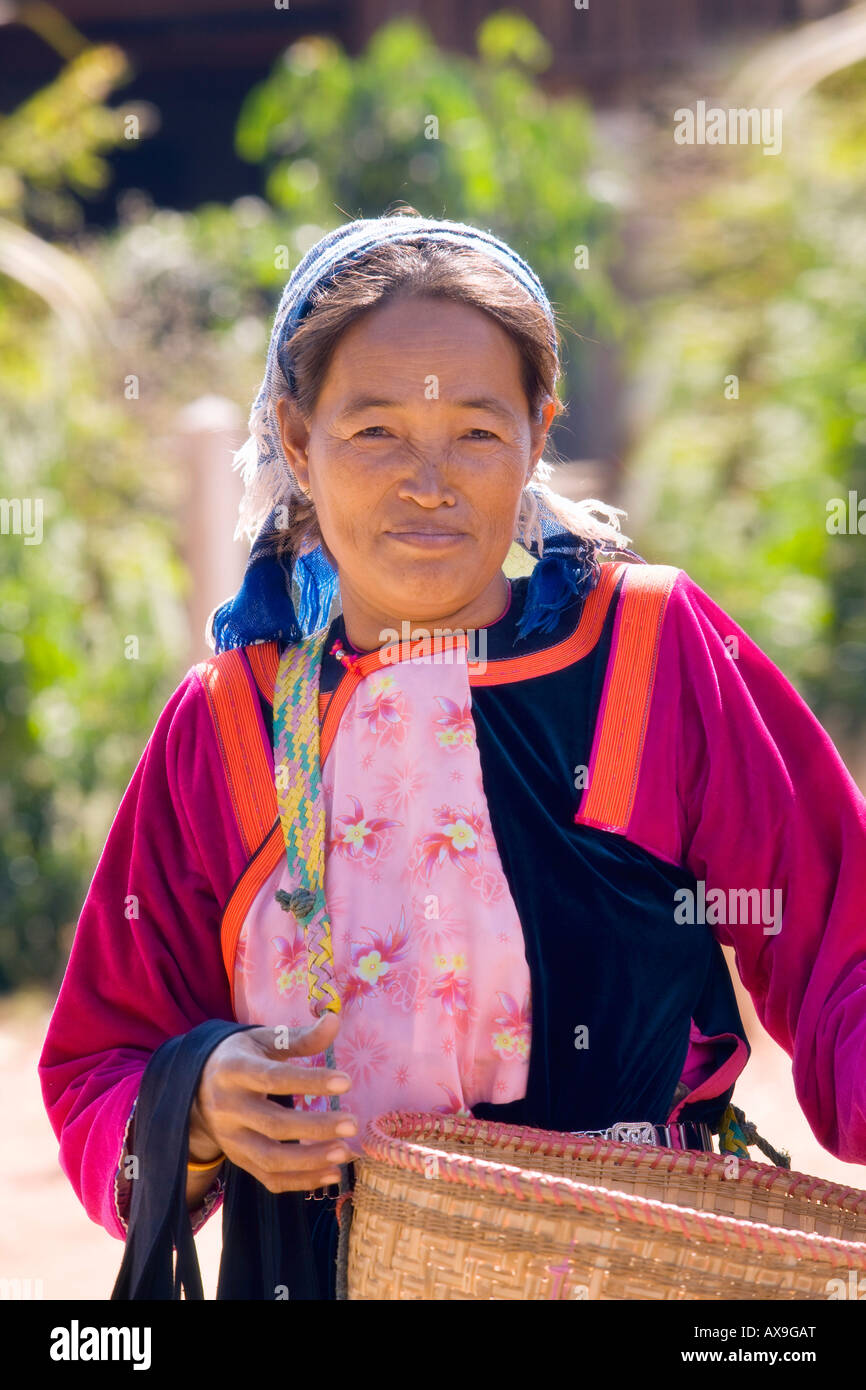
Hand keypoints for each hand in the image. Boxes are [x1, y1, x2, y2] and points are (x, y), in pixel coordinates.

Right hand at [187, 1013, 355, 1192]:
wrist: (196, 1087)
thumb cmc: (241, 1057)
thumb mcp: (264, 1040)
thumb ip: (299, 1037)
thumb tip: (334, 1019)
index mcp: (235, 1070)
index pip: (274, 1078)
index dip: (309, 1081)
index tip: (345, 1082)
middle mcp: (229, 1108)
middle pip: (273, 1124)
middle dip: (315, 1127)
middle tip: (352, 1124)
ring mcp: (231, 1139)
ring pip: (270, 1159)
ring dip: (310, 1161)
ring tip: (346, 1152)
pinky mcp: (238, 1160)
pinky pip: (269, 1178)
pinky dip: (301, 1181)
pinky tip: (332, 1173)